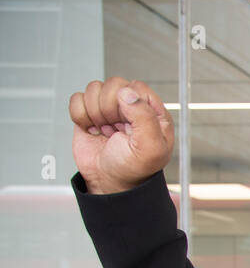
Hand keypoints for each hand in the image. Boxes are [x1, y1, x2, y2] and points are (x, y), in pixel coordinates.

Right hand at [69, 78, 172, 193]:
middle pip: (114, 84)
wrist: (108, 182)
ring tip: (106, 132)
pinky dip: (80, 116)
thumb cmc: (133, 169)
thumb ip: (145, 117)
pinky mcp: (89, 112)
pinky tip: (92, 130)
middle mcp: (132, 107)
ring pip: (94, 88)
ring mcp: (109, 108)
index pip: (136, 87)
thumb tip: (126, 92)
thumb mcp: (150, 148)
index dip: (128, 103)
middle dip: (110, 109)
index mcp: (153, 112)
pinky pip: (77, 98)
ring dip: (95, 114)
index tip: (127, 125)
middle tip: (115, 130)